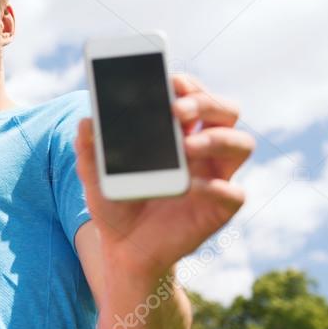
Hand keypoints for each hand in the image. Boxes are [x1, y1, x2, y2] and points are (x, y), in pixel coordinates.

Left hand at [73, 74, 254, 277]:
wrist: (122, 249)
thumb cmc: (115, 201)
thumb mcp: (94, 174)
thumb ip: (89, 149)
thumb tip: (86, 121)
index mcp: (178, 132)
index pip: (196, 95)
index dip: (189, 84)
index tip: (169, 79)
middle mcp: (204, 150)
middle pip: (226, 112)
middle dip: (206, 102)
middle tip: (176, 109)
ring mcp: (215, 178)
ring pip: (241, 144)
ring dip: (217, 138)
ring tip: (186, 146)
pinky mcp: (219, 210)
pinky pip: (234, 194)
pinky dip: (216, 187)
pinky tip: (190, 187)